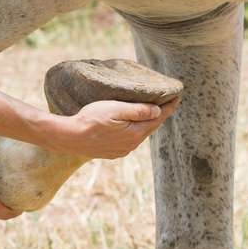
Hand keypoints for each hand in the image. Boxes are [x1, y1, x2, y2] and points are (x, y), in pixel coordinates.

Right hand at [53, 96, 180, 158]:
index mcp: (135, 133)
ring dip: (146, 123)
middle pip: (150, 127)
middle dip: (159, 114)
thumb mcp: (115, 109)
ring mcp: (122, 150)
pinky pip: (129, 140)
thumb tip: (158, 110)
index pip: (158, 117)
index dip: (169, 106)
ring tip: (150, 111)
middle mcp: (132, 145)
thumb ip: (138, 110)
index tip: (177, 96)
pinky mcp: (113, 152)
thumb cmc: (91, 119)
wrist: (70, 137)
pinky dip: (134, 130)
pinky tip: (131, 125)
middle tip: (167, 101)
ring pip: (140, 134)